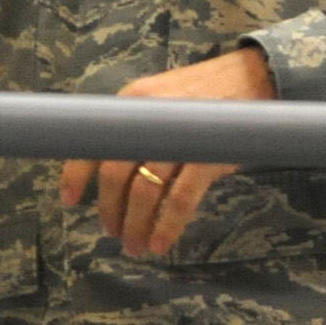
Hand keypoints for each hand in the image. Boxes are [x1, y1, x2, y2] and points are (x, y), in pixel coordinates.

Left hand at [59, 47, 273, 255]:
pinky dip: (168, 225)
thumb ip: (139, 127)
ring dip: (136, 224)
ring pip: (145, 191)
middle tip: (113, 234)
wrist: (254, 78)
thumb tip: (113, 171)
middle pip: (116, 173)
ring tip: (136, 246)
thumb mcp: (161, 100)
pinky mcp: (206, 154)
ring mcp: (178, 136)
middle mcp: (149, 116)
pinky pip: (180, 198)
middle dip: (110, 210)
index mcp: (133, 101)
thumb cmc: (204, 96)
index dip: (76, 174)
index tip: (70, 201)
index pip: (93, 140)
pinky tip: (162, 242)